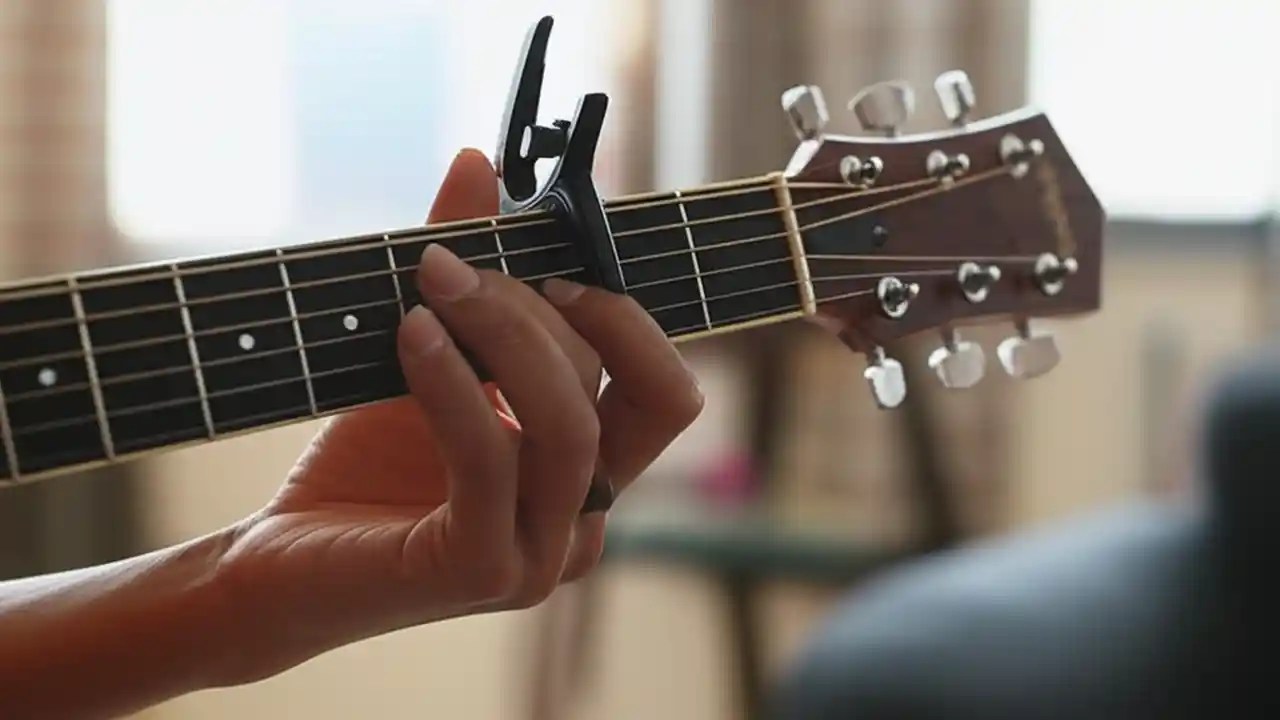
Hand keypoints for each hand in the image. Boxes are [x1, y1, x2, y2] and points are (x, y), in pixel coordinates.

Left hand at [207, 149, 703, 684]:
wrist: (277, 567)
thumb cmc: (361, 467)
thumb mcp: (428, 356)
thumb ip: (467, 275)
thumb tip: (481, 165)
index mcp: (588, 476)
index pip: (664, 394)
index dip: (626, 319)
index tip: (549, 263)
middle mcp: (580, 523)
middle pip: (617, 395)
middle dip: (539, 310)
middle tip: (450, 264)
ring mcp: (539, 558)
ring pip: (569, 426)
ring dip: (502, 336)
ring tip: (429, 284)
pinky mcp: (480, 570)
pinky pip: (493, 458)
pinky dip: (455, 382)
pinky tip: (410, 335)